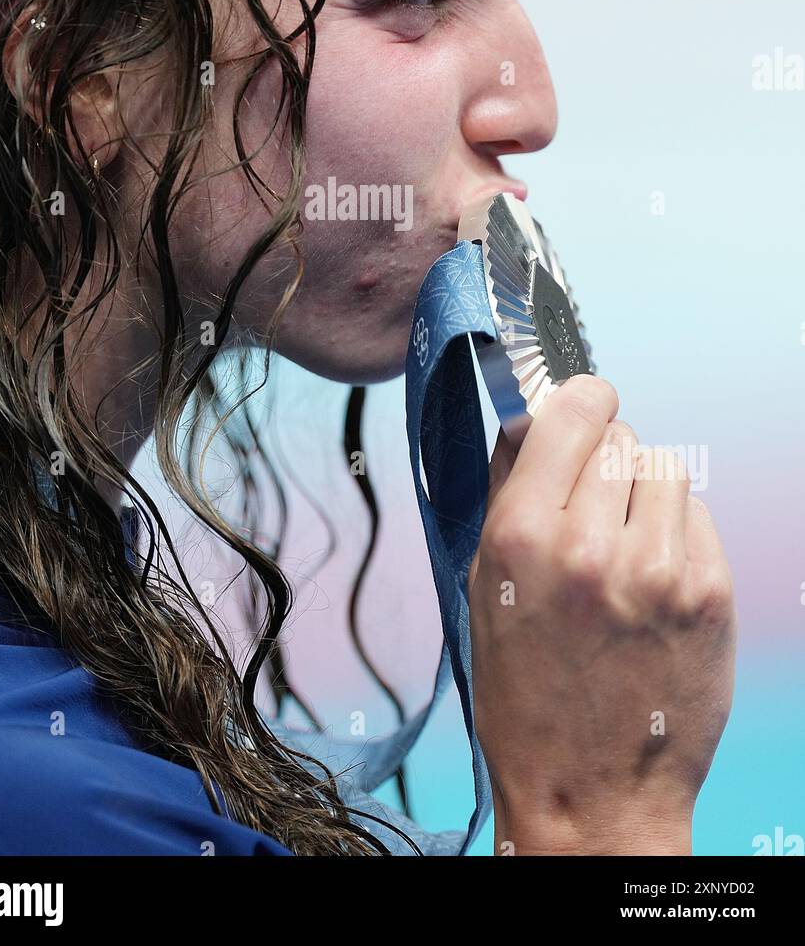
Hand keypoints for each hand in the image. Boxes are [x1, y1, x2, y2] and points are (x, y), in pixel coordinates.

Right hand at [467, 374, 735, 855]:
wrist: (590, 792)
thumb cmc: (525, 694)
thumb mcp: (484, 587)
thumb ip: (507, 491)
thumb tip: (528, 420)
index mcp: (522, 537)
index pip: (570, 411)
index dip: (578, 401)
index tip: (579, 409)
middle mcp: (591, 546)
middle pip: (618, 435)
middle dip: (603, 456)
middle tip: (590, 501)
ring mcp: (659, 569)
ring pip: (664, 466)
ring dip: (642, 489)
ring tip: (623, 541)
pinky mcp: (709, 592)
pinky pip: (695, 515)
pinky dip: (674, 531)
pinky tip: (651, 577)